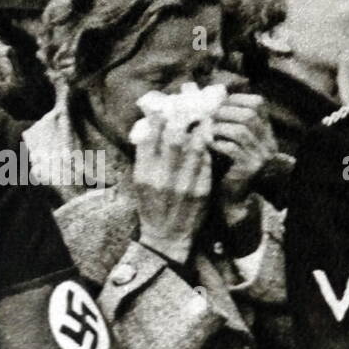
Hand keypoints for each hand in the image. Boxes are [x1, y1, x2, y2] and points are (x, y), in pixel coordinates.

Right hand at [132, 114, 211, 263]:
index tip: (166, 110)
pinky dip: (208, 150)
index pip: (150, 137)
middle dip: (182, 120)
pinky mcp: (201, 190)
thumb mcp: (140, 183)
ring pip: (195, 147)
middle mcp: (163, 177)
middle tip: (189, 109)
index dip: (159, 119)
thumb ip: (145, 157)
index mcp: (145, 173)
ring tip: (204, 120)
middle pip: (174, 137)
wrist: (167, 238)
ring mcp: (184, 184)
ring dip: (201, 130)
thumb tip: (152, 129)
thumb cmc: (151, 208)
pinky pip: (207, 162)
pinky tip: (209, 142)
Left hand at [210, 93, 275, 221]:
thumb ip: (228, 121)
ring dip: (220, 127)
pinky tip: (208, 144)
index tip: (219, 104)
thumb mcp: (231, 139)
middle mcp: (268, 143)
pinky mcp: (250, 169)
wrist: (232, 197)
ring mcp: (261, 157)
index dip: (237, 99)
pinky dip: (218, 142)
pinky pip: (233, 148)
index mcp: (266, 132)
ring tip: (207, 129)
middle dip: (225, 112)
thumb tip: (211, 97)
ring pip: (241, 130)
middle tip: (209, 116)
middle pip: (249, 115)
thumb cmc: (226, 165)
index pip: (258, 104)